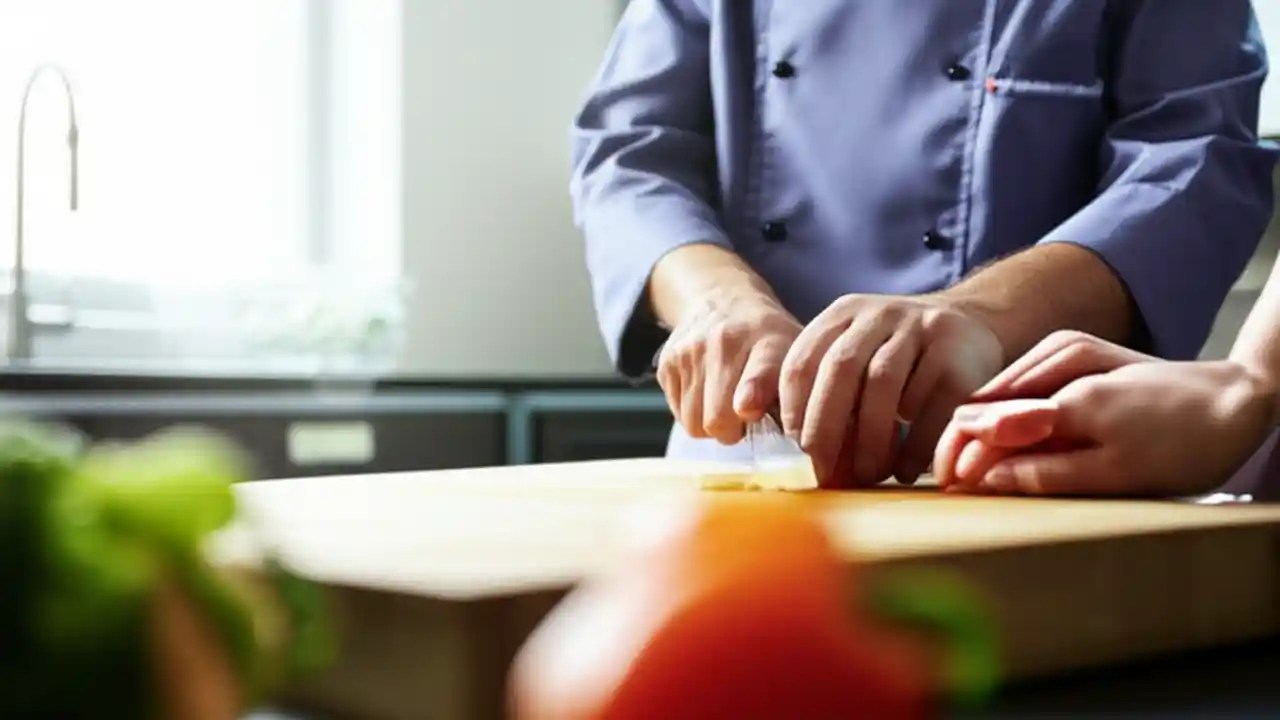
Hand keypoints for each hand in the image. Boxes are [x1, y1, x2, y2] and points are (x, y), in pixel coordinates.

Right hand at [657, 288, 801, 443]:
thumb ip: (797, 395)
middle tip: (745, 416)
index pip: (754, 380)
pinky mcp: (667, 362)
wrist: (722, 299)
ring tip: (727, 403)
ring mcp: (690, 351)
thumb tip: (794, 438)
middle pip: (718, 418)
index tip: (750, 411)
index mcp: (767, 342)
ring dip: (712, 425)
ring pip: (695, 424)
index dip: (749, 402)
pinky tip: (708, 394)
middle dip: (734, 430)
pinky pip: (678, 415)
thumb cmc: (767, 340)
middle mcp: (724, 342)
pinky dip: (694, 413)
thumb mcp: (795, 355)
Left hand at [779, 295, 1003, 486]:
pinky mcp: (957, 351)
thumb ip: (829, 390)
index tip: (797, 449)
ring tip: (867, 475)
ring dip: (870, 438)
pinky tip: (905, 469)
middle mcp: (879, 313)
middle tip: (824, 470)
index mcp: (843, 313)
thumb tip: (805, 456)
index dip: (793, 409)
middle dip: (826, 425)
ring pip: (882, 382)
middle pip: (840, 368)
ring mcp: (921, 326)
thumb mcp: (861, 353)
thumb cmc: (901, 357)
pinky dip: (914, 444)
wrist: (972, 325)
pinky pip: (929, 402)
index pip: (802, 360)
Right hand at [935, 334, 1277, 495]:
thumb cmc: (1183, 445)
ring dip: (981, 423)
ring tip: (965, 458)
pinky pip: (1022, 376)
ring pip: (1001, 388)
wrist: (1236, 400)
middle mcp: (1060, 361)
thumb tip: (984, 478)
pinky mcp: (1075, 347)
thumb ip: (1046, 473)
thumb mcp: (1117, 474)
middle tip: (948, 479)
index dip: (957, 456)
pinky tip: (999, 424)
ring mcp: (1066, 348)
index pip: (984, 424)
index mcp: (1070, 397)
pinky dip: (1006, 403)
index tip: (946, 487)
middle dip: (962, 441)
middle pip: (985, 403)